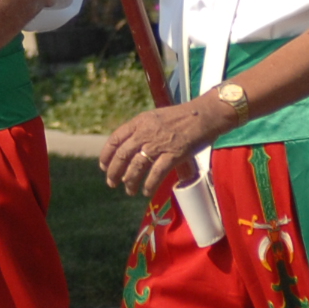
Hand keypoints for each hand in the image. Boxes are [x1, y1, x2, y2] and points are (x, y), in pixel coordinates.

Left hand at [97, 97, 222, 198]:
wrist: (204, 115)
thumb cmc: (181, 117)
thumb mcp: (155, 117)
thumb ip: (142, 130)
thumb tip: (130, 150)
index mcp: (139, 122)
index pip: (115, 139)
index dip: (106, 155)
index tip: (103, 166)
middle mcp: (146, 132)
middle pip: (122, 156)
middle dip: (114, 172)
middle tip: (112, 183)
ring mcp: (159, 144)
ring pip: (136, 167)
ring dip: (130, 182)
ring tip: (129, 191)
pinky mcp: (173, 154)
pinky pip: (156, 174)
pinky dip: (149, 185)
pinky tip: (146, 192)